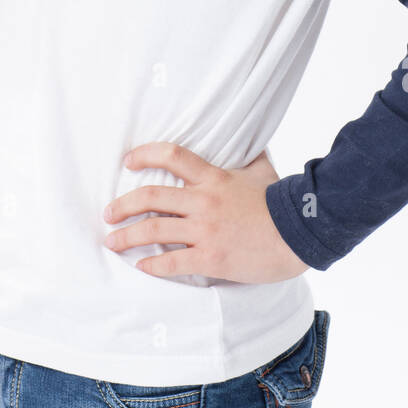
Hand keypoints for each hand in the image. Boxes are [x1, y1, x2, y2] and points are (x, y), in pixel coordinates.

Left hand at [102, 143, 310, 282]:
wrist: (300, 233)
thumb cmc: (281, 202)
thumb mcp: (262, 171)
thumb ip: (248, 157)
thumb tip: (249, 140)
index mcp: (213, 177)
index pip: (172, 156)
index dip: (145, 155)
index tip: (128, 162)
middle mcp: (203, 201)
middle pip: (151, 197)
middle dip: (123, 205)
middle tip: (108, 213)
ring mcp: (205, 230)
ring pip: (154, 230)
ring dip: (127, 236)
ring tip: (112, 241)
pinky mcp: (211, 258)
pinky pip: (172, 262)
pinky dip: (153, 265)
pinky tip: (141, 266)